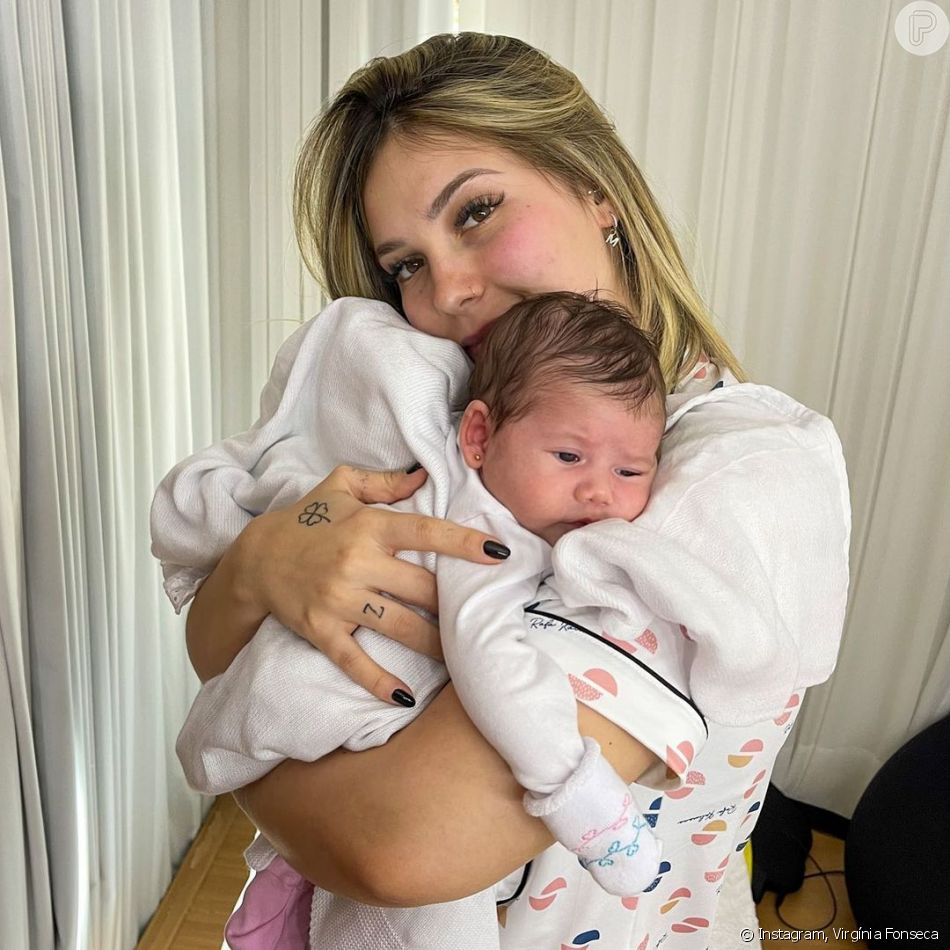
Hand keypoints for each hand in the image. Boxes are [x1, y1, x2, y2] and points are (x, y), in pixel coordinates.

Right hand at [234, 464, 509, 705]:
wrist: (254, 559)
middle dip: (456, 604)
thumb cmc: (305, 520)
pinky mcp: (321, 631)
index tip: (498, 553)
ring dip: (436, 644)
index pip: (425, 532)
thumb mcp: (340, 486)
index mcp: (368, 526)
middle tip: (487, 615)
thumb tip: (422, 473)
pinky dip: (380, 681)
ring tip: (466, 655)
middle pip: (422, 588)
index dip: (463, 543)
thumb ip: (384, 481)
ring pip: (400, 626)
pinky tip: (406, 697)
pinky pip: (354, 660)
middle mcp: (357, 563)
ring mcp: (339, 601)